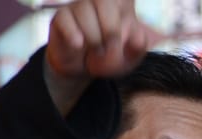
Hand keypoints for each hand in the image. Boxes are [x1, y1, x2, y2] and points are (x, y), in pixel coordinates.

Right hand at [44, 0, 159, 113]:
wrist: (83, 69)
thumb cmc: (109, 58)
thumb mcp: (129, 58)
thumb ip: (138, 47)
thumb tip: (140, 37)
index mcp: (119, 7)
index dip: (121, 9)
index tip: (125, 21)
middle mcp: (98, 2)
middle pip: (104, 2)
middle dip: (110, 30)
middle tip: (110, 48)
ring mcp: (78, 7)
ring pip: (84, 12)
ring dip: (93, 39)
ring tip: (96, 52)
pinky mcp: (61, 17)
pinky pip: (66, 20)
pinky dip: (74, 35)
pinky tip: (79, 45)